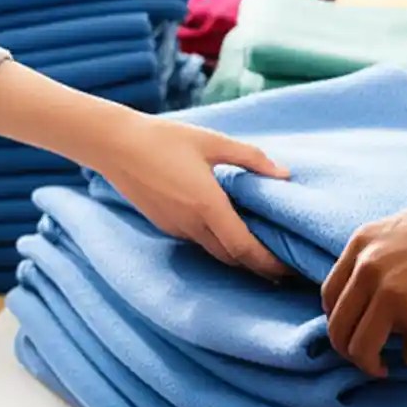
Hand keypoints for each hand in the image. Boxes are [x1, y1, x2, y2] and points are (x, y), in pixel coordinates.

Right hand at [0, 63, 290, 276]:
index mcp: (207, 205)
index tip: (290, 268)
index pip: (244, 248)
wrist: (116, 145)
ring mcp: (176, 228)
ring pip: (215, 253)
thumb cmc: (165, 138)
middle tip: (287, 268)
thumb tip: (284, 174)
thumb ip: (251, 158)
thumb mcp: (213, 141)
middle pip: (232, 258)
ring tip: (266, 256)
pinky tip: (232, 235)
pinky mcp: (166, 226)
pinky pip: (199, 242)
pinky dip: (220, 246)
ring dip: (240, 258)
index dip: (268, 263)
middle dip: (260, 267)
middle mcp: (192, 224)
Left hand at [321, 200, 406, 377]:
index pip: (329, 295)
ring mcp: (394, 295)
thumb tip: (361, 290)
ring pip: (362, 350)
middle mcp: (370, 269)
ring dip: (373, 367)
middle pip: (339, 328)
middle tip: (370, 358)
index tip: (355, 331)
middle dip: (351, 351)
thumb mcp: (402, 226)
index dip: (339, 321)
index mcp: (363, 243)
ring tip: (390, 368)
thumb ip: (375, 253)